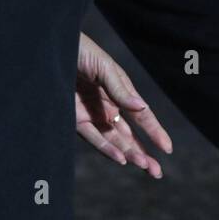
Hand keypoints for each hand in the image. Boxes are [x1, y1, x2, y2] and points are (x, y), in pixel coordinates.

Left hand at [75, 32, 172, 175]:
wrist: (50, 48)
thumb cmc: (80, 50)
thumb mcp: (104, 67)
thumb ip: (121, 90)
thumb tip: (142, 107)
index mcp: (120, 91)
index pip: (141, 116)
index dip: (155, 131)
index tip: (168, 148)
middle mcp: (108, 106)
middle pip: (129, 135)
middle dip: (143, 153)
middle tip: (156, 171)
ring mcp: (92, 114)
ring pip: (114, 140)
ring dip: (129, 154)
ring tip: (144, 166)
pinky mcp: (74, 119)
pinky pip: (93, 137)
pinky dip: (107, 149)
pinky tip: (121, 158)